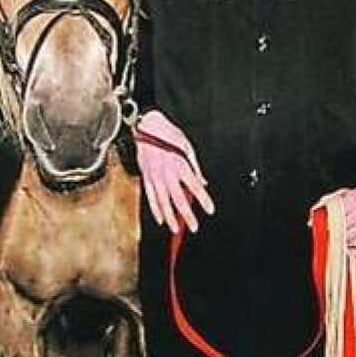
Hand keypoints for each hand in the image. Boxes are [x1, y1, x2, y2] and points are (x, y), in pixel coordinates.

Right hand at [135, 110, 213, 233]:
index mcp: (181, 165)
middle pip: (179, 199)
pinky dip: (155, 209)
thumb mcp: (187, 146)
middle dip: (187, 215)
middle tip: (193, 227)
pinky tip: (160, 219)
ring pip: (163, 202)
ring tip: (175, 230)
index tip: (210, 209)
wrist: (146, 126)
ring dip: (170, 218)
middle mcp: (168, 173)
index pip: (195, 187)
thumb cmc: (167, 134)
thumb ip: (195, 167)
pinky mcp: (146, 177)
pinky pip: (150, 197)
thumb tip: (202, 182)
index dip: (203, 199)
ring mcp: (155, 177)